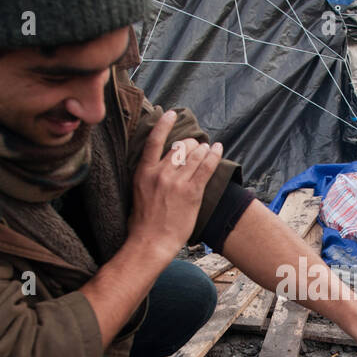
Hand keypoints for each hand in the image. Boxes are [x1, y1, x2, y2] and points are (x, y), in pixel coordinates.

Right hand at [128, 110, 223, 254]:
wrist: (151, 242)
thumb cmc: (143, 222)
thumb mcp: (138, 192)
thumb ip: (148, 176)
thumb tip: (158, 165)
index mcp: (144, 172)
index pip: (154, 140)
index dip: (164, 124)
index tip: (171, 114)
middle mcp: (160, 173)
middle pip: (180, 146)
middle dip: (190, 144)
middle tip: (195, 147)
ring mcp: (177, 182)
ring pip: (195, 154)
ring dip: (204, 149)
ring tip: (208, 149)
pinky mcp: (192, 192)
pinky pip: (207, 167)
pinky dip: (214, 155)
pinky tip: (218, 149)